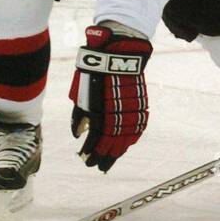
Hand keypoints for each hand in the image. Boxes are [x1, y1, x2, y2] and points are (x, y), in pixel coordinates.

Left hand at [69, 25, 152, 171]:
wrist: (118, 53)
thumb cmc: (93, 72)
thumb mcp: (80, 94)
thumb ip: (80, 116)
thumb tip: (80, 134)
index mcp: (99, 112)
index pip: (95, 141)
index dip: (90, 153)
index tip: (85, 159)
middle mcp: (116, 115)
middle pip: (110, 145)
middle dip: (103, 157)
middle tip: (98, 166)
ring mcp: (130, 111)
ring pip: (125, 139)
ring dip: (117, 152)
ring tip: (110, 160)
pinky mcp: (139, 106)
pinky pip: (137, 128)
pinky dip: (130, 139)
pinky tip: (125, 145)